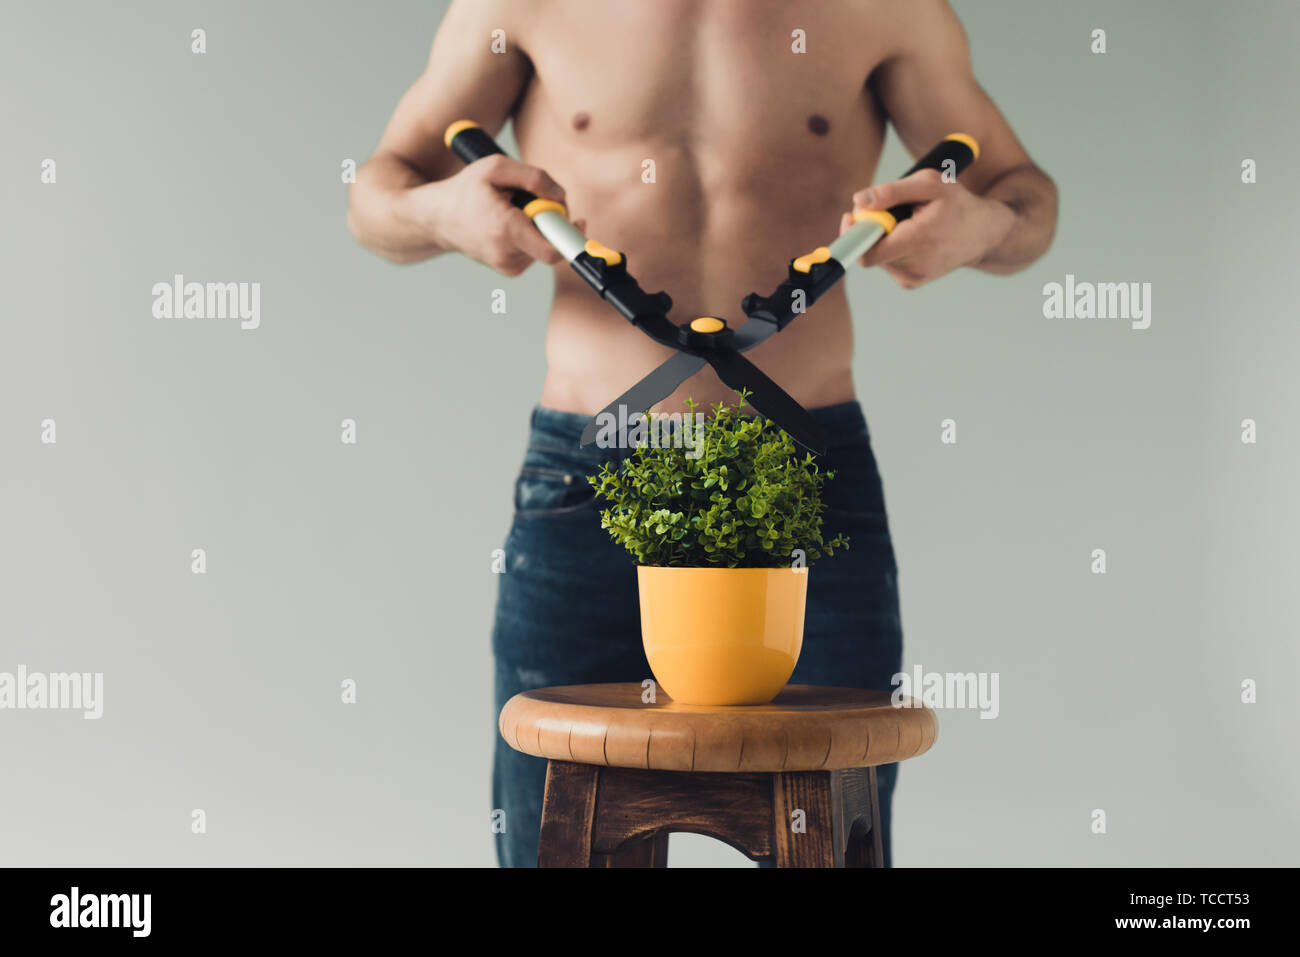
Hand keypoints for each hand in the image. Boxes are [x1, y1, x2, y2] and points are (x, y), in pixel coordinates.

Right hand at [421, 154, 572, 276]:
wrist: (437, 219)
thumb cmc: (466, 190)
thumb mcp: (495, 167)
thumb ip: (534, 177)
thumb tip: (561, 197)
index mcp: (505, 231)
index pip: (553, 250)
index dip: (571, 235)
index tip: (579, 222)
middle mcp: (507, 255)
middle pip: (553, 241)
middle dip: (551, 219)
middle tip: (530, 201)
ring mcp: (508, 267)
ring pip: (544, 244)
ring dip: (537, 226)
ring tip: (510, 212)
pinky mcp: (510, 270)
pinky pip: (535, 250)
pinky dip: (529, 236)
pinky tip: (508, 225)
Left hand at [838, 168, 1015, 288]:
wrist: (984, 233)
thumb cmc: (956, 203)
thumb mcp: (930, 184)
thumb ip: (891, 191)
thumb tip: (858, 202)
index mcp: (918, 242)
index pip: (868, 253)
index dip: (853, 234)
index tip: (851, 217)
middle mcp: (913, 267)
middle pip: (869, 252)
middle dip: (870, 230)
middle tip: (886, 211)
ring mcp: (912, 279)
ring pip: (877, 257)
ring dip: (883, 238)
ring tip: (910, 224)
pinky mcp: (910, 283)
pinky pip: (886, 263)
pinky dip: (892, 248)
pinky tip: (913, 238)